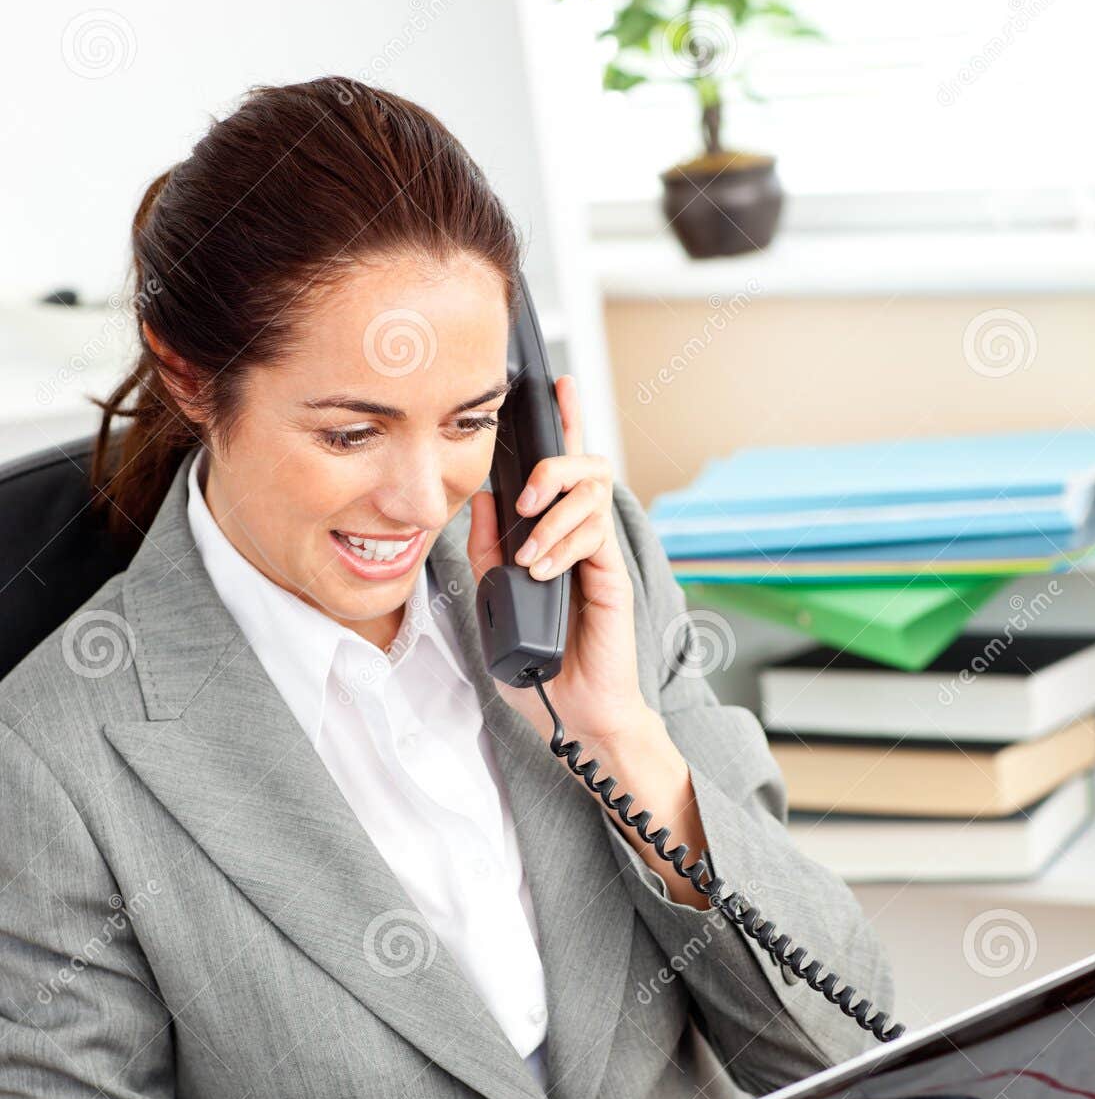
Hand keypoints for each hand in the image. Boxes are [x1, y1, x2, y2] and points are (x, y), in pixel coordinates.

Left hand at [467, 374, 650, 752]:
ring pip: (590, 496)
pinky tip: (544, 572)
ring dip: (553, 516)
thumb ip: (487, 553)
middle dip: (554, 464)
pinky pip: (595, 537)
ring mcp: (600, 556)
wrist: (576, 711)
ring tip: (530, 554)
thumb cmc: (540, 663)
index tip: (556, 386)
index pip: (563, 468)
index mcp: (557, 536)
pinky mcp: (612, 578)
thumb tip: (479, 502)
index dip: (565, 423)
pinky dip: (564, 546)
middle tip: (525, 496)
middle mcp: (584, 537)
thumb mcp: (495, 602)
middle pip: (586, 467)